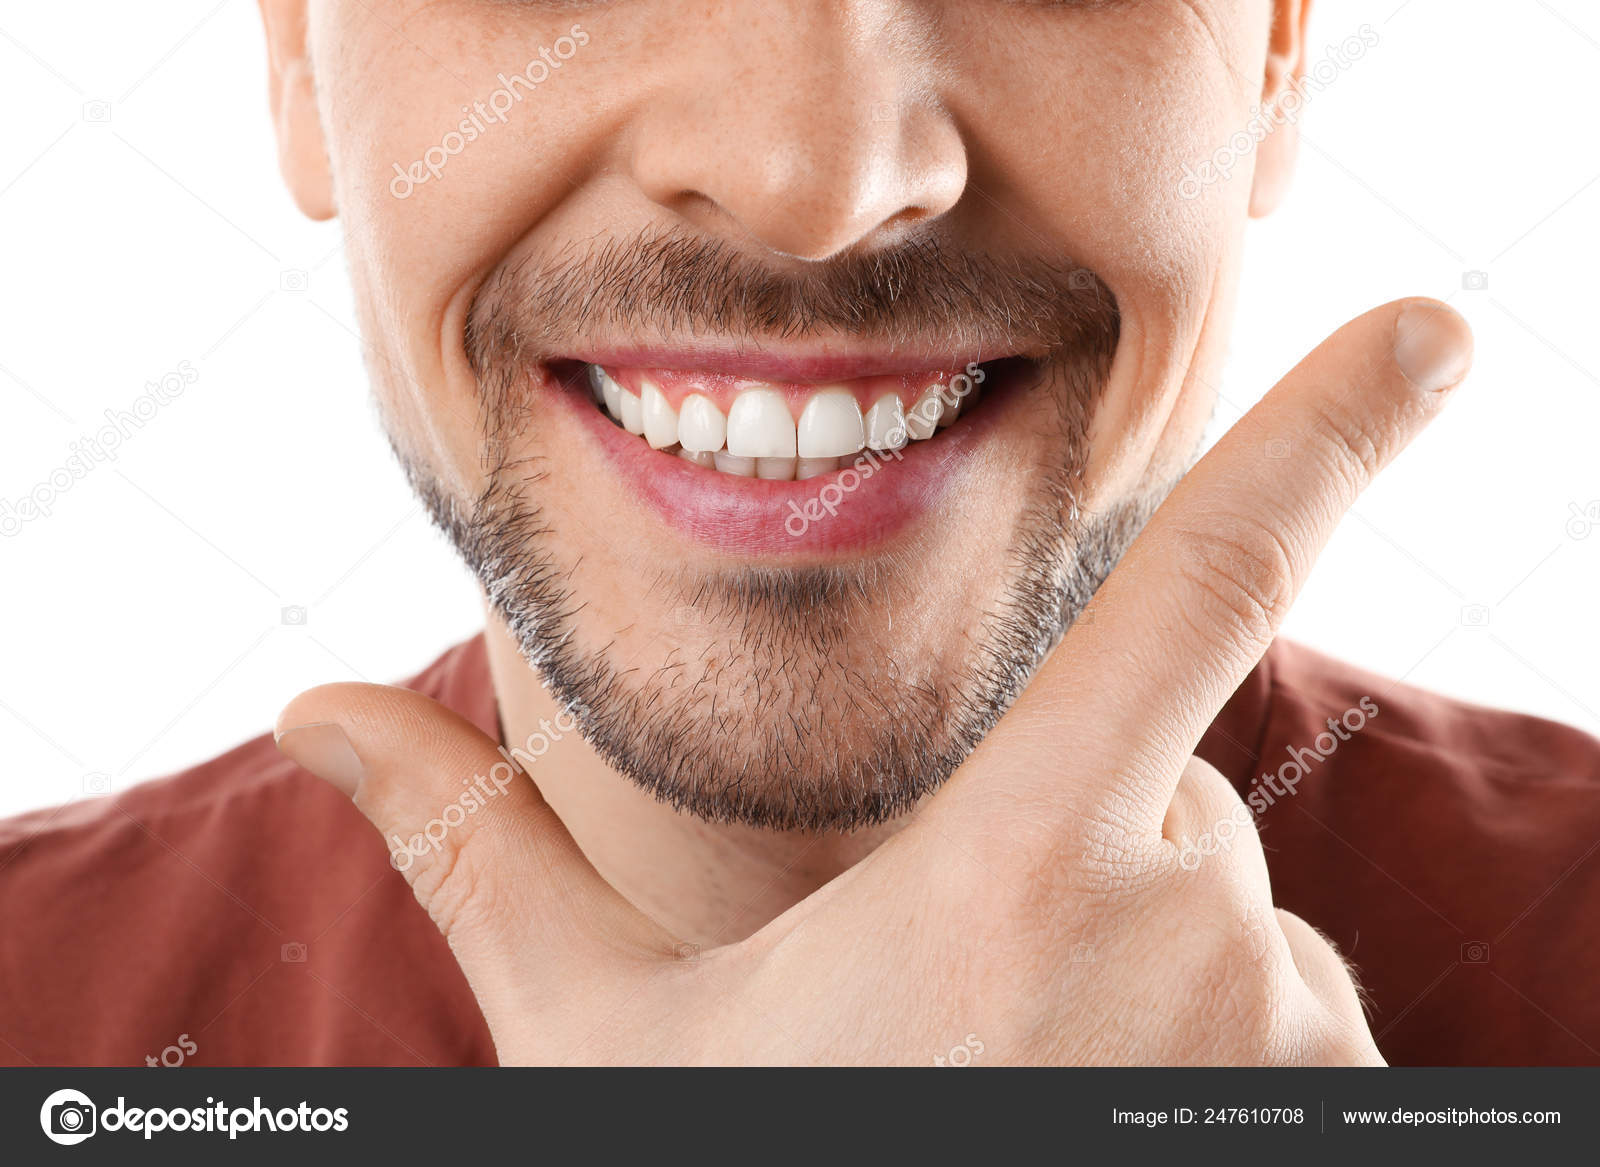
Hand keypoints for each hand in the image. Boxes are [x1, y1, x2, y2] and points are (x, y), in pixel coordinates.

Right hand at [276, 298, 1471, 1064]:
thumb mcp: (608, 1036)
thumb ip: (482, 855)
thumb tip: (315, 713)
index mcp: (1017, 866)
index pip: (1202, 588)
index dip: (1324, 436)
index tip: (1437, 330)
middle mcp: (1185, 929)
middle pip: (1155, 795)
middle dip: (1069, 846)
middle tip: (950, 1001)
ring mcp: (1276, 1036)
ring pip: (1222, 916)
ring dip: (1133, 962)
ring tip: (1007, 1082)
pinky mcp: (1329, 1107)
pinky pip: (1284, 1021)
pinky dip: (1202, 1044)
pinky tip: (1080, 1113)